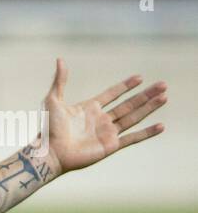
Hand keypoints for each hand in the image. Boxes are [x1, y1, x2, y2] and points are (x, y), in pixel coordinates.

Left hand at [39, 58, 166, 177]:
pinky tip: (161, 126)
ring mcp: (107, 133)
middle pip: (129, 104)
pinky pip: (132, 138)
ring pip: (134, 118)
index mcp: (89, 108)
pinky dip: (147, 133)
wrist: (50, 152)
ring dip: (149, 108)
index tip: (140, 77)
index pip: (113, 94)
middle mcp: (100, 120)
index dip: (126, 86)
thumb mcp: (53, 100)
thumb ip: (60, 81)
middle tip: (163, 84)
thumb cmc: (48, 128)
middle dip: (146, 95)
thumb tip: (60, 59)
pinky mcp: (110, 146)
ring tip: (165, 97)